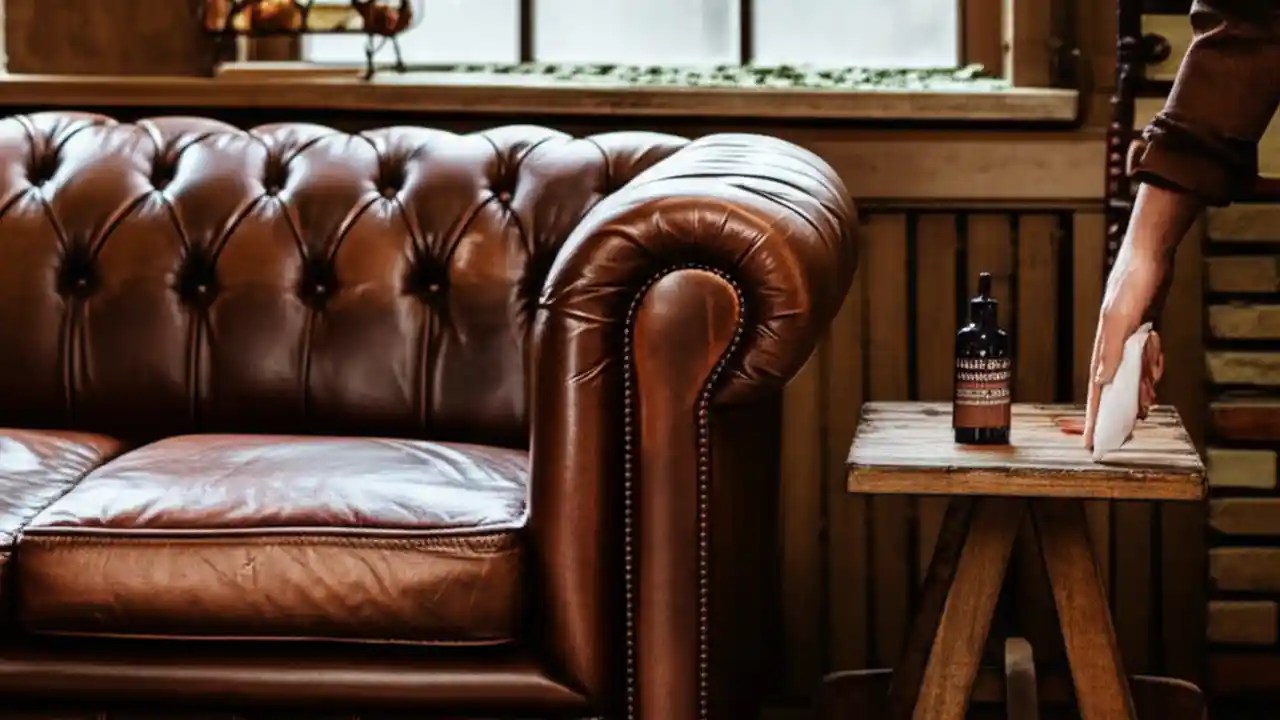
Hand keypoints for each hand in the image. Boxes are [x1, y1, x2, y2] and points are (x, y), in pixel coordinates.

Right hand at [1082, 247, 1170, 449]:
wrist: (1149, 256)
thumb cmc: (1132, 285)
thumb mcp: (1121, 321)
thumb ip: (1110, 351)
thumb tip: (1101, 381)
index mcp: (1103, 347)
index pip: (1097, 391)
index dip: (1093, 417)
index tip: (1090, 441)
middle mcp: (1113, 346)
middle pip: (1116, 387)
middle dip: (1121, 409)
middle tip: (1127, 429)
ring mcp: (1128, 339)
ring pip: (1134, 373)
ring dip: (1143, 387)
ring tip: (1149, 403)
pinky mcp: (1143, 330)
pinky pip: (1146, 357)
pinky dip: (1153, 364)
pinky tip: (1156, 365)